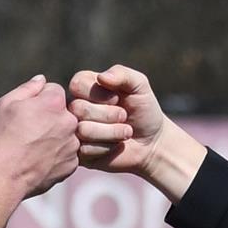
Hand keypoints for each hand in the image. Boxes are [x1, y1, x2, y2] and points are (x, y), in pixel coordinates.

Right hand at [0, 74, 79, 198]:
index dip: (39, 99)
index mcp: (54, 102)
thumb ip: (28, 88)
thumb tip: (41, 79)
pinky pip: (66, 154)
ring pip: (66, 134)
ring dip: (55, 138)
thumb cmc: (2, 138)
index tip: (27, 112)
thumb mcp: (6, 104)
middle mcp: (70, 121)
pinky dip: (56, 156)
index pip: (54, 90)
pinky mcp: (72, 164)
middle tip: (29, 132)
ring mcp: (73, 145)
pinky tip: (38, 161)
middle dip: (50, 118)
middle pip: (63, 112)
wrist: (4, 176)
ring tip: (32, 149)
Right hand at [69, 65, 207, 200]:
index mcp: (85, 87)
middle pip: (78, 108)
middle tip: (124, 116)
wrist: (152, 142)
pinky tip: (115, 146)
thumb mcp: (139, 85)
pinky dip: (107, 148)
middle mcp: (75, 108)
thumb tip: (101, 77)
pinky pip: (85, 150)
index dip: (100, 94)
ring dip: (111, 132)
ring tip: (125, 132)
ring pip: (82, 130)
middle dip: (109, 114)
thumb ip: (123, 74)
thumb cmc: (144, 110)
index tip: (117, 98)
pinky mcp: (78, 153)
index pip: (76, 84)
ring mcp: (75, 131)